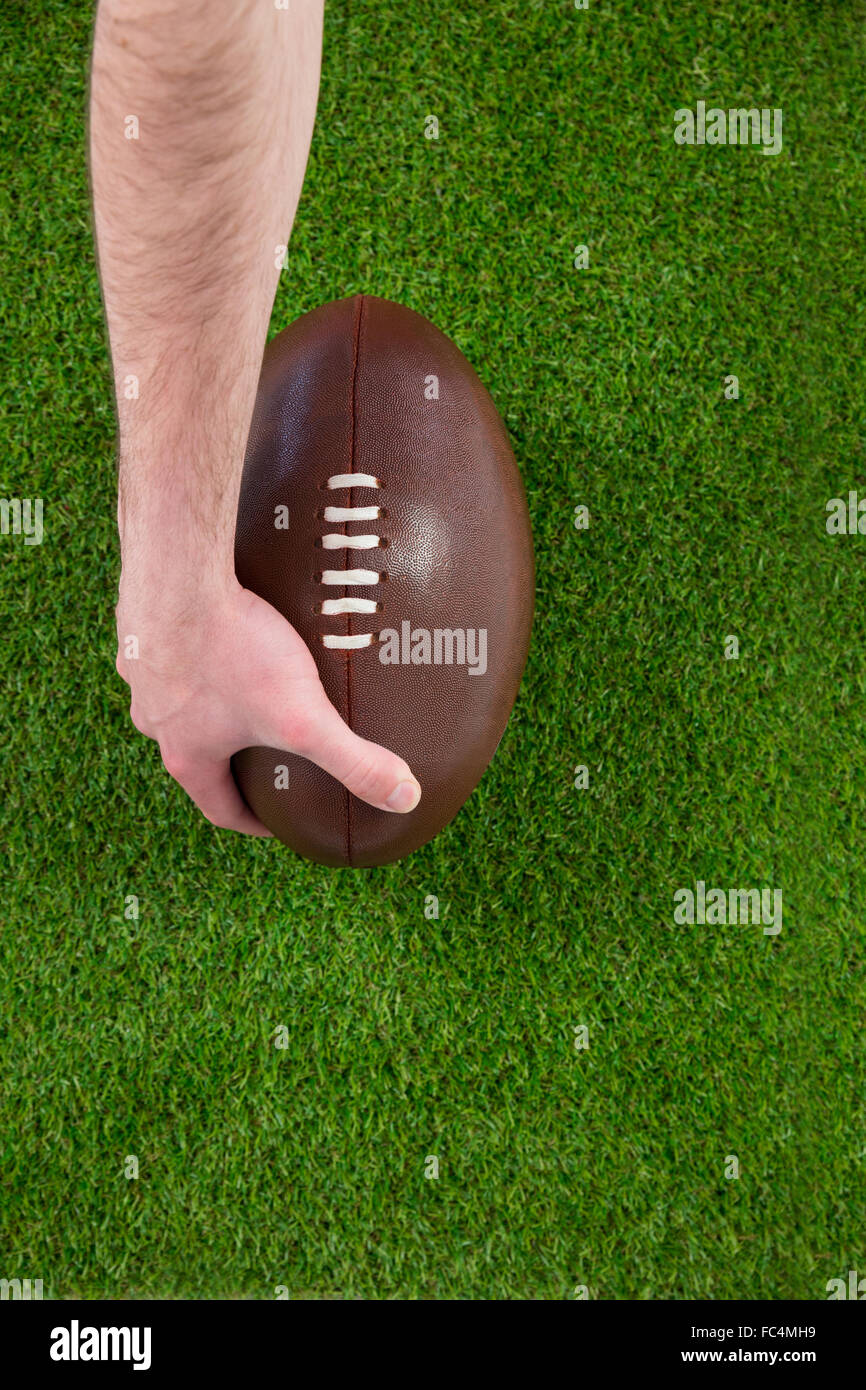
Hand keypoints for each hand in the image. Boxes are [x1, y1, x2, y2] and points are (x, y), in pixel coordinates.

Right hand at [115, 577, 420, 834]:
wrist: (177, 573)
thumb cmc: (234, 650)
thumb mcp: (303, 717)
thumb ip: (355, 760)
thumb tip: (404, 798)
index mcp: (187, 753)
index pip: (219, 808)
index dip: (254, 819)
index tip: (278, 819)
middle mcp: (154, 720)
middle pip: (198, 753)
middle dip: (236, 755)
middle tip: (273, 749)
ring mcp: (141, 672)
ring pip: (180, 700)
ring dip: (213, 701)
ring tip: (252, 687)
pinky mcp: (141, 626)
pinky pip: (171, 648)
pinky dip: (198, 650)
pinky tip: (223, 632)